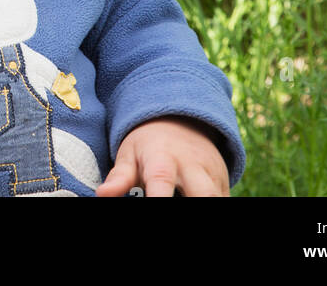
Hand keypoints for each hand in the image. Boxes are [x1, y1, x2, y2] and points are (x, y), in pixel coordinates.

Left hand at [95, 117, 229, 196]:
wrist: (179, 120)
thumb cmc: (148, 143)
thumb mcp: (129, 153)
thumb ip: (119, 176)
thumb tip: (102, 194)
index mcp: (162, 160)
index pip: (161, 183)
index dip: (159, 201)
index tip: (152, 203)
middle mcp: (192, 167)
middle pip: (204, 194)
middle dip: (196, 204)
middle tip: (181, 207)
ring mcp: (212, 174)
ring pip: (217, 197)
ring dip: (208, 205)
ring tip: (186, 204)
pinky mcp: (224, 181)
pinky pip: (224, 198)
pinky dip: (214, 202)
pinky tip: (194, 198)